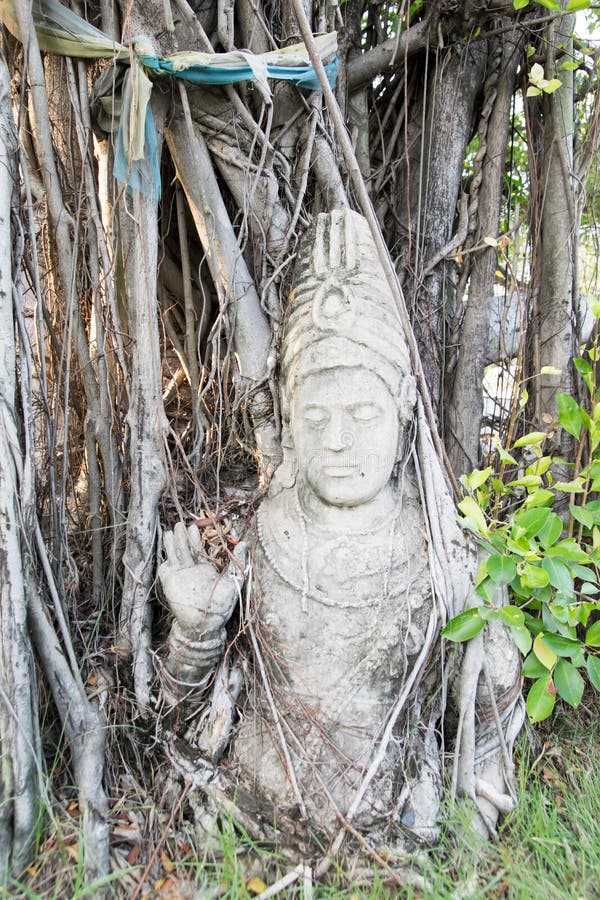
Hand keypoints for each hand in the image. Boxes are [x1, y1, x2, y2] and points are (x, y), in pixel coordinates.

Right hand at [158, 522, 244, 636]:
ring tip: (173, 529)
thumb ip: (238, 562)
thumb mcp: (234, 581)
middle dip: (184, 537)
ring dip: (174, 542)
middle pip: (186, 549)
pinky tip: (165, 547)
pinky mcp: (170, 581)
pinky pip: (166, 566)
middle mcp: (192, 570)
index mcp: (205, 569)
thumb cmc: (220, 606)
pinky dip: (166, 555)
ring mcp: (180, 575)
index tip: (196, 526)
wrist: (204, 624)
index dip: (197, 538)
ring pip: (176, 554)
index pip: (199, 550)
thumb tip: (245, 542)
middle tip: (182, 523)